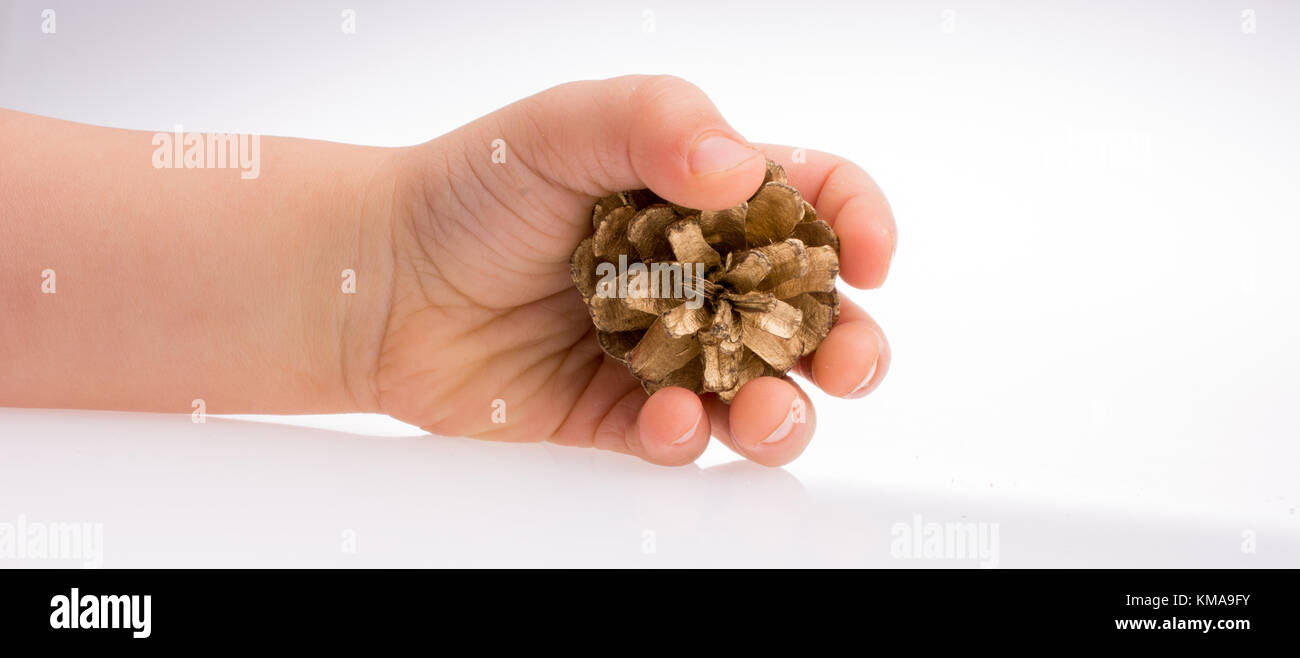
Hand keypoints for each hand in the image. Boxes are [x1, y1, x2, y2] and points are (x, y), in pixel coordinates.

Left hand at [372, 75, 894, 465]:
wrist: (377, 281)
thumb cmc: (472, 188)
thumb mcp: (565, 125)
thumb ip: (657, 122)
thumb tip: (746, 168)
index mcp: (702, 196)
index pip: (813, 202)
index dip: (860, 225)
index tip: (873, 258)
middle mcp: (697, 275)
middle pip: (811, 315)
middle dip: (847, 345)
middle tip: (847, 362)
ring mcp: (665, 348)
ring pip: (761, 391)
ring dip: (783, 412)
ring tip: (760, 412)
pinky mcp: (620, 411)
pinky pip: (680, 437)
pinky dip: (684, 436)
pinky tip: (661, 417)